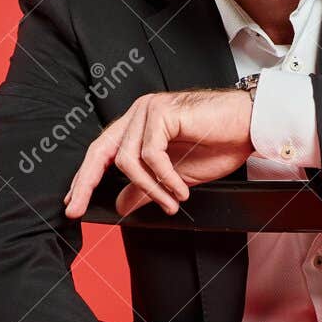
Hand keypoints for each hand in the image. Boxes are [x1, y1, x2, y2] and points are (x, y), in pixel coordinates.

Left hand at [63, 88, 253, 218]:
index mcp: (138, 127)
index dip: (84, 178)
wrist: (249, 128)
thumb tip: (120, 206)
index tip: (73, 204)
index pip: (101, 153)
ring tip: (171, 202)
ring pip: (128, 160)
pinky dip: (165, 178)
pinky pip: (151, 154)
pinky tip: (181, 190)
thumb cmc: (219, 145)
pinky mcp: (163, 113)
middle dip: (86, 183)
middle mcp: (138, 114)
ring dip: (150, 189)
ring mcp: (149, 111)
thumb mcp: (174, 178)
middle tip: (78, 210)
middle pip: (101, 152)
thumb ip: (145, 189)